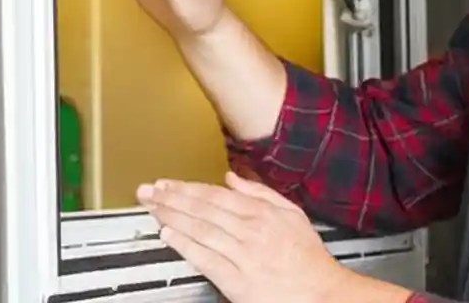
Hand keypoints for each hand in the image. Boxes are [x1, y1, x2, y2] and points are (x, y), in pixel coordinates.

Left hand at [137, 172, 407, 302]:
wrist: (322, 292)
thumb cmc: (307, 256)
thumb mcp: (291, 214)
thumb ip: (260, 193)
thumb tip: (232, 177)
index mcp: (261, 213)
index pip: (215, 195)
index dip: (186, 188)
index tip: (165, 183)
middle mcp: (250, 230)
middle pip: (202, 209)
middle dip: (171, 198)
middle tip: (147, 191)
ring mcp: (243, 255)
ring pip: (201, 230)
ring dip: (172, 217)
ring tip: (152, 208)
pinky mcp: (238, 281)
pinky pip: (207, 259)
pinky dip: (186, 246)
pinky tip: (168, 236)